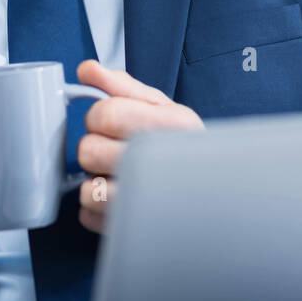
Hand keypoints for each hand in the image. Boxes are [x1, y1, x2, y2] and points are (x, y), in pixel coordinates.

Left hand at [74, 60, 203, 233]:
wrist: (214, 191)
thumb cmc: (182, 146)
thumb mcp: (162, 108)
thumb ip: (121, 86)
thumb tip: (88, 70)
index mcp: (173, 126)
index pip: (106, 113)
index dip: (98, 115)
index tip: (109, 121)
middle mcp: (164, 165)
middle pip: (90, 151)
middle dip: (95, 148)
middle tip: (114, 150)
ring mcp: (150, 204)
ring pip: (87, 189)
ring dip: (95, 181)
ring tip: (117, 176)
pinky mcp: (134, 230)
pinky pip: (89, 216)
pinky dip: (96, 209)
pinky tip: (117, 199)